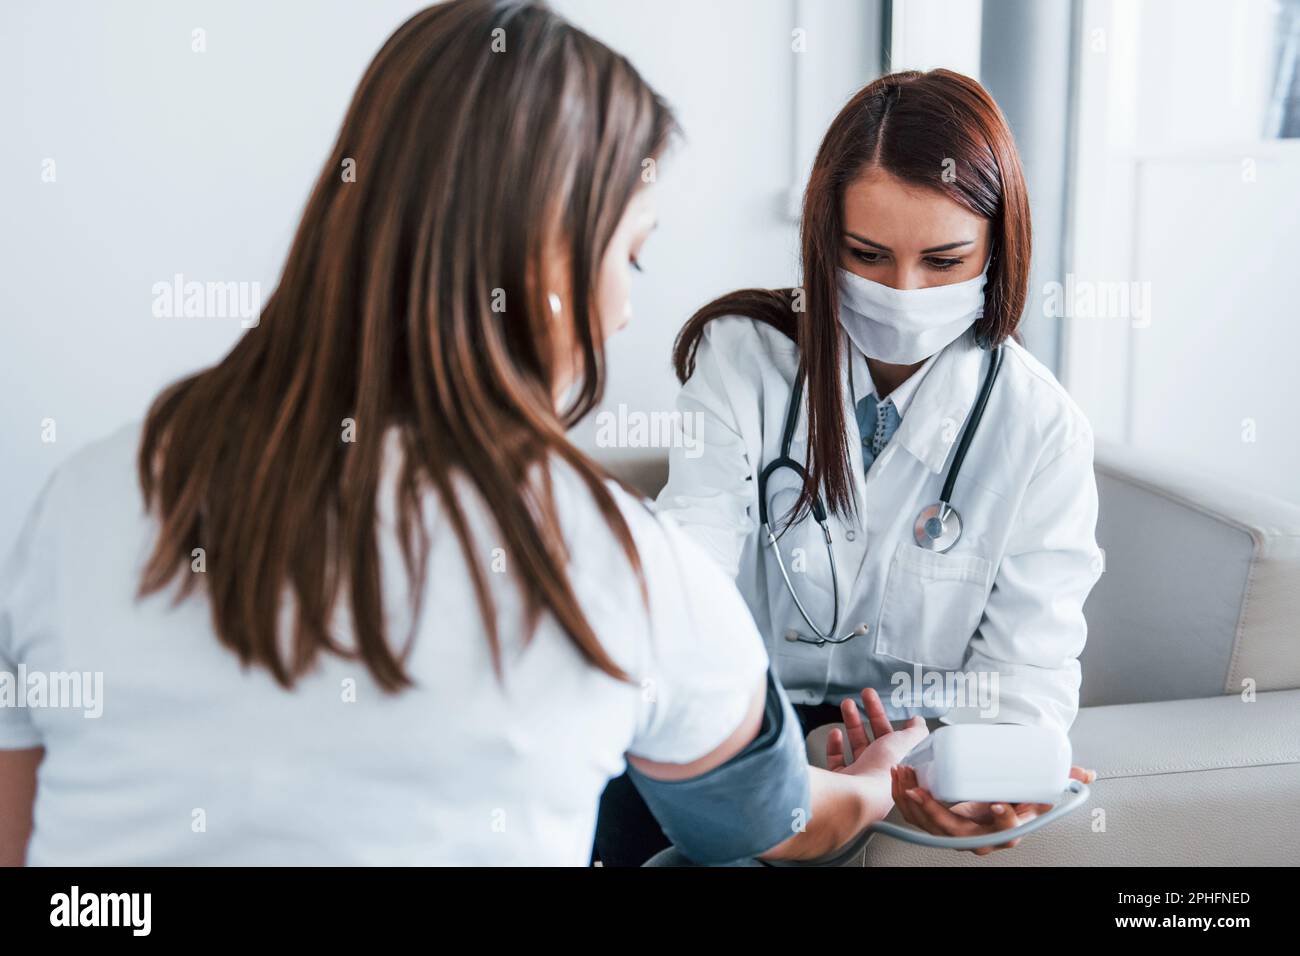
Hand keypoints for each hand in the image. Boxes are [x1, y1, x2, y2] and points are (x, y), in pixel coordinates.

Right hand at [824, 687, 927, 778]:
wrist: (854, 796)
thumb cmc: (881, 774)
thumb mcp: (906, 745)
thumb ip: (916, 732)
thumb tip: (919, 722)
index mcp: (898, 767)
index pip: (897, 740)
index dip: (893, 722)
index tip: (886, 705)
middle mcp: (879, 774)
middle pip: (876, 739)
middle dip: (871, 713)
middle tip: (866, 694)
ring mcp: (859, 778)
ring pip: (856, 746)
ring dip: (852, 723)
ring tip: (847, 704)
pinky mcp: (840, 781)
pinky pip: (837, 761)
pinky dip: (835, 745)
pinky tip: (835, 733)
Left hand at [891, 764, 1097, 854]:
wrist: (992, 802)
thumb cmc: (1011, 798)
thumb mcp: (1036, 790)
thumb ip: (1059, 780)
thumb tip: (1087, 773)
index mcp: (1004, 831)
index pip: (1005, 831)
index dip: (1003, 819)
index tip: (998, 802)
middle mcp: (977, 837)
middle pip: (953, 831)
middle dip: (933, 811)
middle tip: (922, 789)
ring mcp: (954, 830)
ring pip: (928, 824)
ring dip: (911, 802)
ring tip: (903, 775)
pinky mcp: (935, 822)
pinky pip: (915, 816)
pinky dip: (903, 798)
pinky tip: (897, 778)